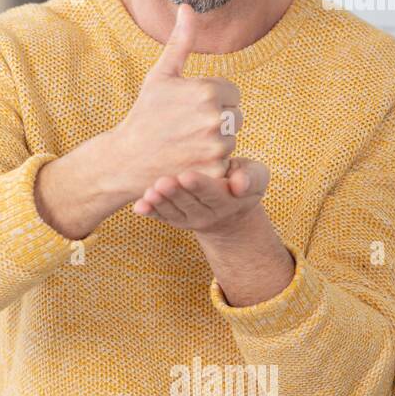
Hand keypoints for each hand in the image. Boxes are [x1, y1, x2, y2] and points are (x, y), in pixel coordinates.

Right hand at [105, 3, 241, 200]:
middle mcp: (215, 118)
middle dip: (216, 120)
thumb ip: (181, 41)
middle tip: (185, 127)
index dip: (212, 99)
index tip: (188, 108)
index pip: (232, 92)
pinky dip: (211, 163)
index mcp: (207, 91)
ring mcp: (216, 147)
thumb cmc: (144, 113)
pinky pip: (227, 162)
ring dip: (214, 142)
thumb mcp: (161, 75)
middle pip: (236, 116)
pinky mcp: (214, 170)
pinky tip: (189, 159)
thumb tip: (187, 7)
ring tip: (186, 143)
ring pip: (231, 139)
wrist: (126, 158)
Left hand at [132, 156, 269, 236]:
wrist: (229, 207)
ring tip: (150, 192)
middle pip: (189, 204)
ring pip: (173, 212)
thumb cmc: (241, 181)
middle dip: (175, 193)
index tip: (187, 176)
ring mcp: (189, 219)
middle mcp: (208, 214)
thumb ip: (252, 178)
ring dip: (160, 203)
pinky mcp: (174, 219)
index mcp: (228, 201)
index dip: (200, 186)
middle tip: (162, 182)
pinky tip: (139, 206)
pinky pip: (162, 217)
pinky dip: (150, 212)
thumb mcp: (255, 177)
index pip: (213, 194)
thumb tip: (240, 184)